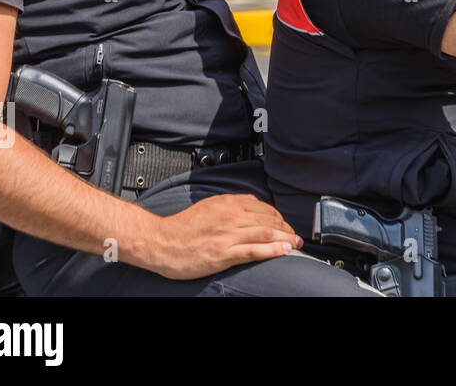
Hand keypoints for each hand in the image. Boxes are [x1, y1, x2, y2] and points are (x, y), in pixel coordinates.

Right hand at [147, 194, 302, 280]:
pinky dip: (272, 250)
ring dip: (285, 238)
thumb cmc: (182, 227)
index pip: (264, 208)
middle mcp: (231, 216)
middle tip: (295, 236)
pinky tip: (284, 250)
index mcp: (228, 203)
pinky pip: (253, 250)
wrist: (160, 242)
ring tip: (295, 243)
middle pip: (268, 220)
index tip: (285, 224)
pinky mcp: (223, 253)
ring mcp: (228, 235)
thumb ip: (230, 205)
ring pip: (265, 233)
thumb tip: (251, 206)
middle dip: (286, 228)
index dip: (279, 217)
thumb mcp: (209, 206)